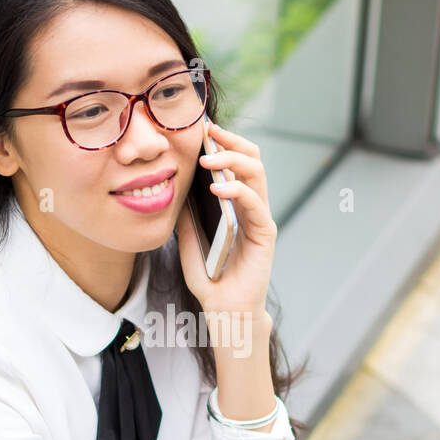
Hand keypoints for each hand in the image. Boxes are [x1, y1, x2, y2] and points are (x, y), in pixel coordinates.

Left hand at [175, 120, 276, 319]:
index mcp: (235, 203)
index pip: (235, 162)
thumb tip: (174, 186)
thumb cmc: (210, 279)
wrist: (225, 310)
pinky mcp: (265, 232)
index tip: (200, 129)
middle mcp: (251, 206)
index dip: (221, 142)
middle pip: (251, 158)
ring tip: (207, 159)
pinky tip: (217, 187)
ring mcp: (260, 217)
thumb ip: (185, 215)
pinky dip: (237, 189)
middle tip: (208, 133)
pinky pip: (255, 202)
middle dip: (231, 141)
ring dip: (232, 159)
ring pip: (257, 172)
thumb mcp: (187, 240)